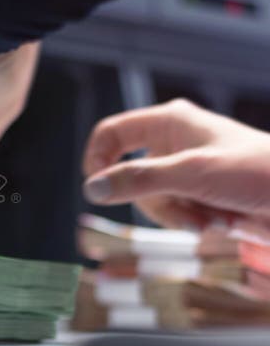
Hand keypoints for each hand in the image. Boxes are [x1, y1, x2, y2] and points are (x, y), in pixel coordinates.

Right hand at [82, 98, 269, 229]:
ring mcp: (186, 171)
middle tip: (183, 211)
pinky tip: (220, 223)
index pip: (110, 134)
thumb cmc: (259, 172)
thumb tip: (92, 188)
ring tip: (212, 220)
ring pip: (152, 200)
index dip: (98, 160)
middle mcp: (174, 144)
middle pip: (130, 177)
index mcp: (169, 122)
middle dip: (156, 202)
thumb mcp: (192, 173)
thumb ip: (139, 179)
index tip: (99, 188)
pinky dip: (192, 223)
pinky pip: (175, 213)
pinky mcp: (200, 195)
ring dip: (178, 216)